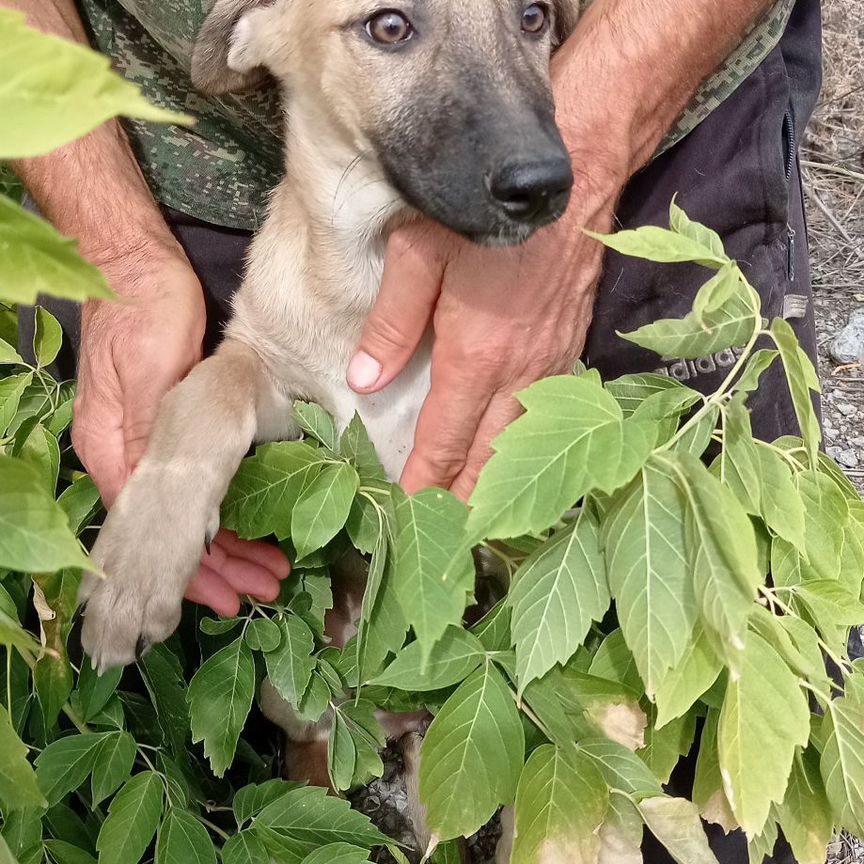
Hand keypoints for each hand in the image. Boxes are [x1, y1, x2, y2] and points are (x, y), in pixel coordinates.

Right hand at [73, 244, 289, 615]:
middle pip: (171, 534)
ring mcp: (147, 445)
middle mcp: (128, 456)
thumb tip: (165, 502)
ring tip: (268, 570)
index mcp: (115, 450)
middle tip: (264, 588)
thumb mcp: (149, 375)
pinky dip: (222, 513)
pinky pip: (195, 491)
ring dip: (226, 545)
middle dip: (218, 566)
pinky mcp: (168, 430)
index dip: (192, 569)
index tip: (229, 594)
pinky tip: (247, 527)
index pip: (150, 534)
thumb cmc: (142, 313)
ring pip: (186, 516)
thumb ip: (151, 436)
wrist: (133, 266)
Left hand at [347, 164, 622, 500]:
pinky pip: (547, 414)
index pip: (444, 440)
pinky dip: (528, 445)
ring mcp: (552, 366)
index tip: (409, 512)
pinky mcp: (570, 349)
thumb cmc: (485, 213)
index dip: (424, 480)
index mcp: (476, 357)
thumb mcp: (419, 256)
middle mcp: (519, 375)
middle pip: (490, 456)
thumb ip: (389, 325)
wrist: (573, 180)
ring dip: (501, 481)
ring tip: (480, 510)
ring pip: (523, 442)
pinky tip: (517, 453)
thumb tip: (361, 381)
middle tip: (447, 532)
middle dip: (467, 498)